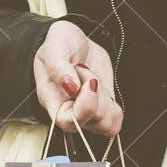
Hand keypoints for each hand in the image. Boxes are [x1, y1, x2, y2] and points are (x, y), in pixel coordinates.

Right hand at [34, 20, 121, 135]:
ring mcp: (86, 114)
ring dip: (105, 97)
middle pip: (93, 122)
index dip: (85, 108)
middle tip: (86, 72)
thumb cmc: (62, 43)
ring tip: (91, 78)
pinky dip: (114, 108)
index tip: (89, 83)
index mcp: (51, 100)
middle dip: (97, 95)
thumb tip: (71, 87)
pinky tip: (103, 90)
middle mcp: (68, 111)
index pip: (67, 122)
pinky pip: (114, 123)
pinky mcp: (101, 112)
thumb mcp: (56, 45)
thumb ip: (58, 66)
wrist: (78, 42)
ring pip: (106, 123)